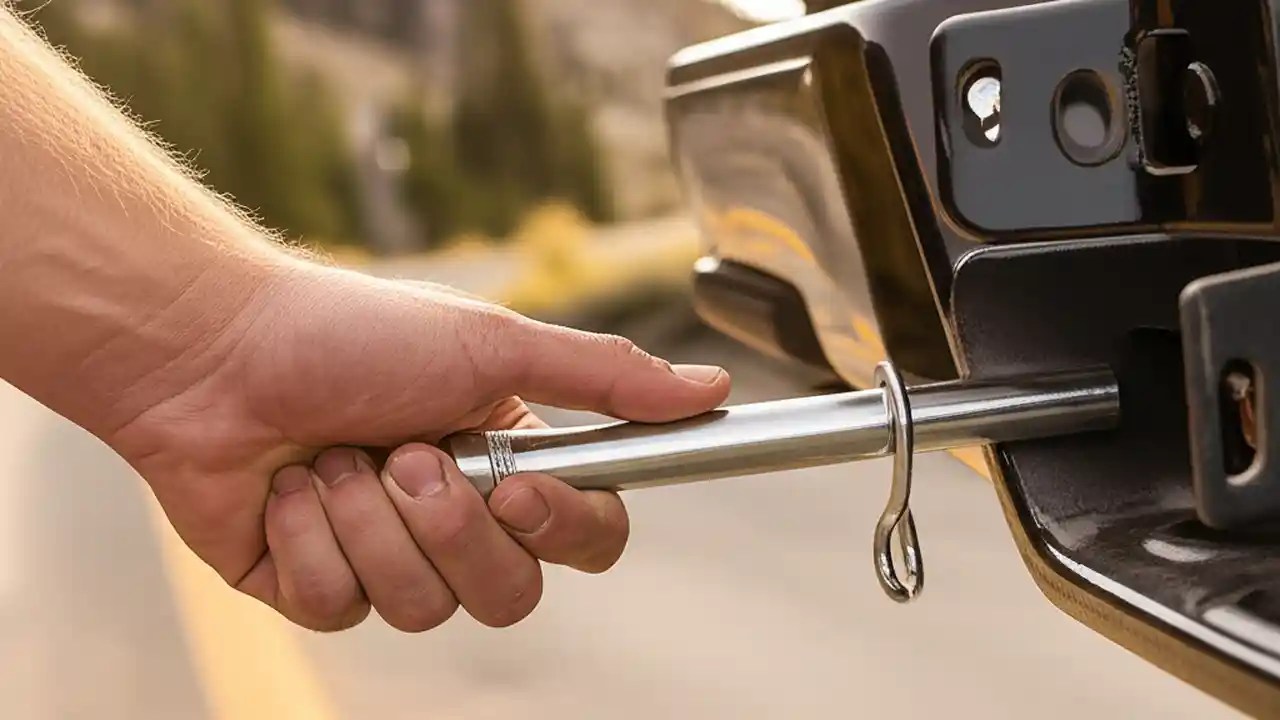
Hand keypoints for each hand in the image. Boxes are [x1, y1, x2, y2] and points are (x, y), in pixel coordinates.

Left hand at [107, 261, 730, 631]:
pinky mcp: (317, 586)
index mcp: (510, 459)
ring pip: (424, 608)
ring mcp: (386, 557)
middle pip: (511, 595)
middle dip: (451, 528)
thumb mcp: (492, 346)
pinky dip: (311, 540)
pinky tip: (287, 488)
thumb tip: (709, 389)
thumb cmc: (351, 333)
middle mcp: (455, 516)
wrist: (212, 350)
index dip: (562, 528)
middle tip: (407, 456)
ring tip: (334, 456)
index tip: (519, 486)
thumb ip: (605, 378)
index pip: (586, 535)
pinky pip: (341, 607)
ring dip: (369, 523)